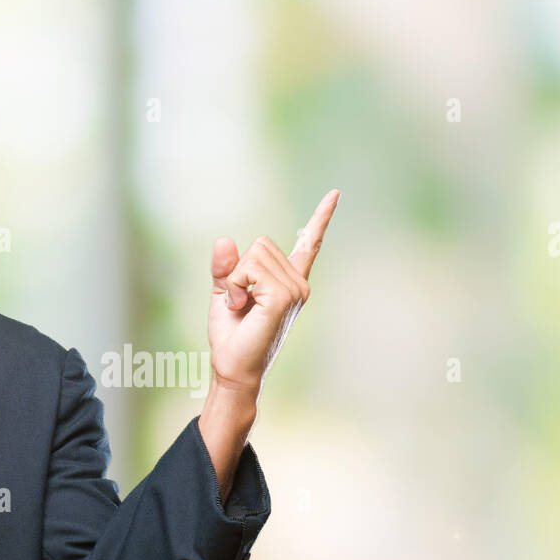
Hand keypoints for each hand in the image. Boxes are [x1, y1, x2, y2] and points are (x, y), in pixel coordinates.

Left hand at [207, 189, 338, 395]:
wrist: (232, 365)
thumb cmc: (232, 334)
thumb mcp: (226, 291)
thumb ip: (226, 266)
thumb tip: (224, 239)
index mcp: (289, 281)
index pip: (309, 244)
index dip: (321, 218)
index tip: (335, 193)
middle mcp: (298, 283)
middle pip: (261, 244)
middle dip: (239, 269)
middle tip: (241, 301)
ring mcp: (294, 290)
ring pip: (253, 257)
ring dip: (236, 280)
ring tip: (242, 307)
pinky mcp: (283, 298)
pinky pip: (250, 271)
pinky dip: (237, 287)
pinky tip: (243, 308)